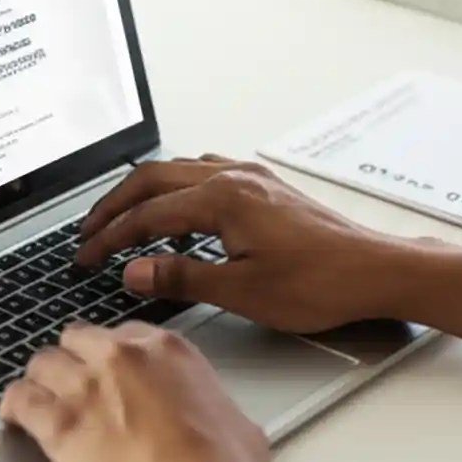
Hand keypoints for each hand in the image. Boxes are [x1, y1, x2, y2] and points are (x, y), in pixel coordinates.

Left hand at [0, 322, 269, 461]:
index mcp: (167, 350)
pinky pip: (19, 399)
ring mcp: (86, 387)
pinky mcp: (59, 424)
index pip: (122, 335)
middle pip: (77, 341)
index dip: (110, 357)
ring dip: (42, 382)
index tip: (108, 373)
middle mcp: (122, 357)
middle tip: (74, 387)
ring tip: (41, 402)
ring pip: (42, 363)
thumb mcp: (236, 421)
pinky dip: (14, 407)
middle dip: (73, 362)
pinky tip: (14, 418)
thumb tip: (213, 419)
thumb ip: (209, 405)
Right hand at [75, 155, 431, 333]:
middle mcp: (234, 178)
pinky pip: (205, 173)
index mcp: (222, 200)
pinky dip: (176, 188)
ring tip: (121, 219)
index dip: (109, 237)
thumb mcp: (242, 291)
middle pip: (152, 179)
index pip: (146, 214)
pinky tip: (177, 212)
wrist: (375, 271)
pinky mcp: (266, 186)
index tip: (86, 257)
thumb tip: (133, 271)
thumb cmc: (321, 283)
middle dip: (114, 206)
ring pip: (177, 170)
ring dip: (144, 193)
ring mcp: (252, 178)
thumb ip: (181, 277)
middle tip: (88, 234)